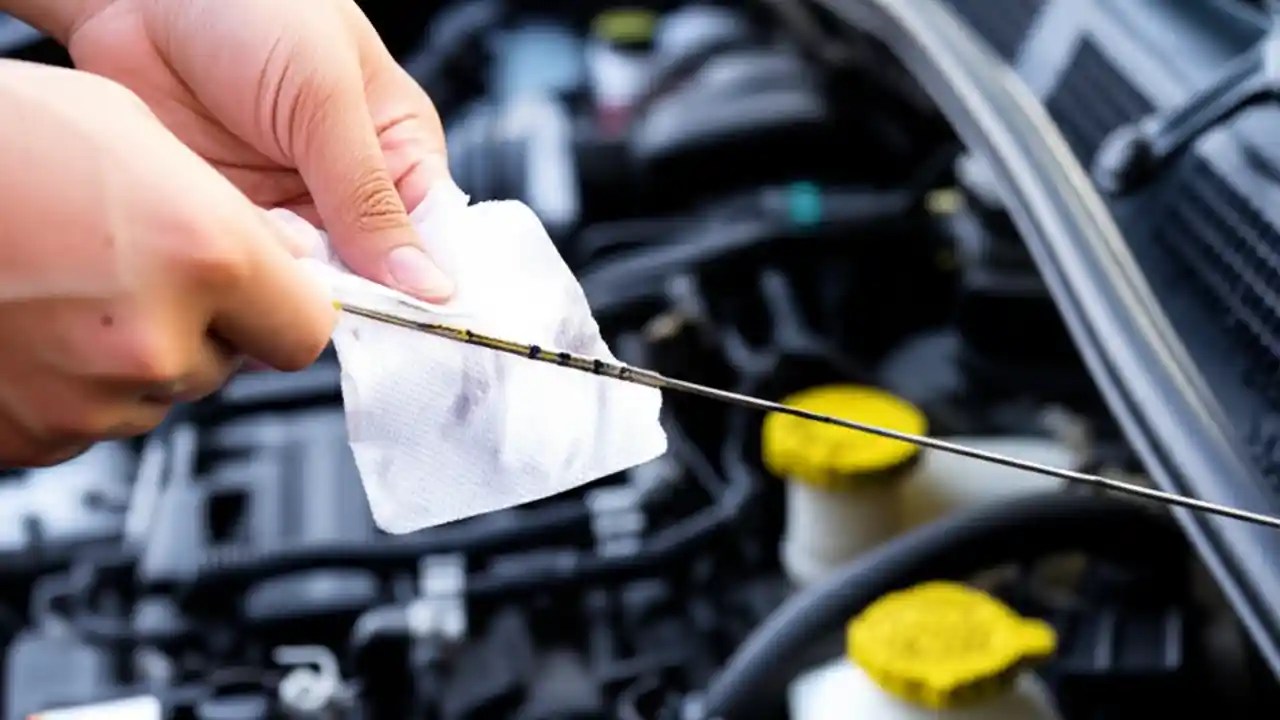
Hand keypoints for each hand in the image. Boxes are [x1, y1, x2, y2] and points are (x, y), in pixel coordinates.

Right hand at [0, 60, 334, 465]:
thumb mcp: (139, 135)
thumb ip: (231, 212)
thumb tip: (288, 256)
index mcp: (205, 256)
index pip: (308, 330)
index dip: (286, 308)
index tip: (271, 296)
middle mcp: (156, 339)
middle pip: (230, 366)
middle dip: (204, 326)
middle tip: (139, 269)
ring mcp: (90, 399)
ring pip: (158, 395)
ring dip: (137, 357)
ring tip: (72, 287)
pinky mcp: (35, 438)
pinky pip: (90, 422)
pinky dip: (75, 385)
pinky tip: (36, 324)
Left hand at [17, 0, 453, 300]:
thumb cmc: (250, 6)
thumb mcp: (326, 98)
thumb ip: (371, 199)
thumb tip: (431, 288)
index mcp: (399, 153)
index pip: (434, 242)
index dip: (429, 289)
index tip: (421, 327)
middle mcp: (348, 191)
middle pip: (373, 278)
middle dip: (357, 294)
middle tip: (338, 299)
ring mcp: (288, 209)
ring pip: (311, 286)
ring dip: (297, 285)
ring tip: (277, 253)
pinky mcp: (229, 221)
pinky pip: (251, 274)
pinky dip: (245, 274)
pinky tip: (235, 251)